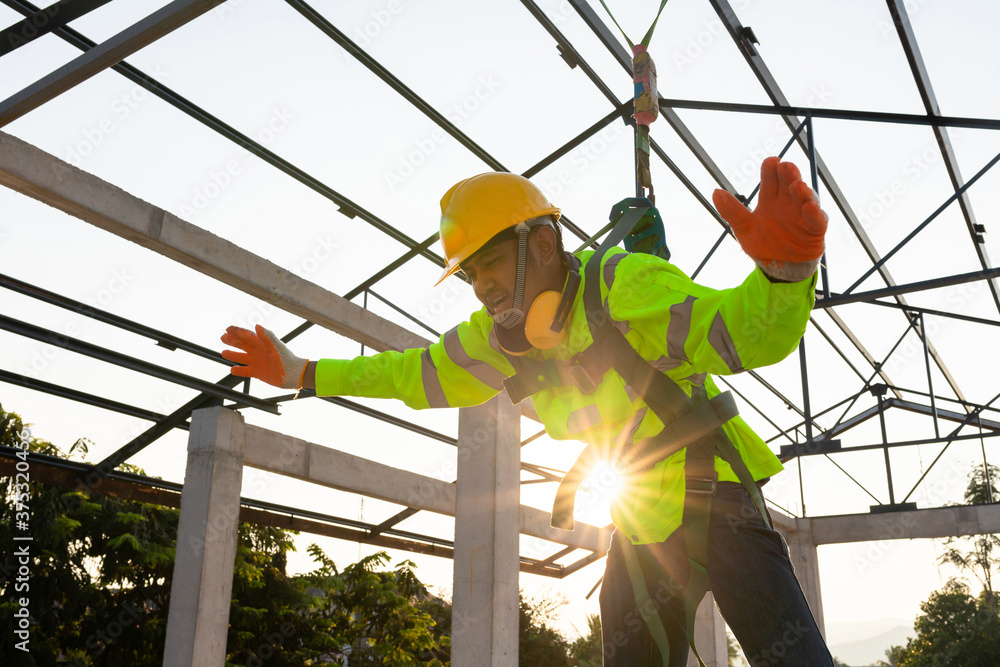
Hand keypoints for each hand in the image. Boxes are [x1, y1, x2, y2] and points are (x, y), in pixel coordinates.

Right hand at [220, 324, 307, 389]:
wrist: (293, 374)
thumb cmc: (286, 358)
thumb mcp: (275, 346)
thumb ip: (266, 336)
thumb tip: (256, 325)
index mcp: (263, 343)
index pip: (247, 335)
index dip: (238, 332)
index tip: (227, 329)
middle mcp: (259, 352)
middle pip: (243, 344)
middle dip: (232, 341)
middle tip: (222, 337)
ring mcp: (258, 362)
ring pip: (242, 357)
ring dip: (233, 355)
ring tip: (223, 352)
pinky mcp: (258, 373)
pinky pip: (246, 371)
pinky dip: (239, 371)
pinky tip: (232, 369)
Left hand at [712, 157, 826, 280]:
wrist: (779, 268)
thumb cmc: (764, 244)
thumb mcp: (744, 228)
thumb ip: (732, 211)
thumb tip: (715, 192)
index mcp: (770, 199)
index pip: (771, 177)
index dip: (771, 169)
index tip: (771, 161)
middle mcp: (787, 202)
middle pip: (790, 182)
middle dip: (789, 173)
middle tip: (784, 166)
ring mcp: (802, 213)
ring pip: (806, 197)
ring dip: (803, 191)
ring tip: (797, 186)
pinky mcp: (814, 228)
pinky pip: (817, 218)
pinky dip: (814, 212)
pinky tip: (809, 207)